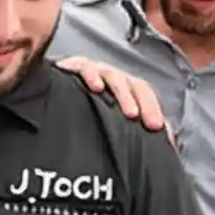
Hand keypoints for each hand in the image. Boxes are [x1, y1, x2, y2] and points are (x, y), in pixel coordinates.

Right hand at [56, 56, 170, 138]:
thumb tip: (166, 147)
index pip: (144, 94)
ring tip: (129, 112)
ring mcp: (93, 71)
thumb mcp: (111, 125)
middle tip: (150, 124)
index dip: (154, 109)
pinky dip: (92, 75)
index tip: (159, 129)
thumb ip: (137, 134)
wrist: (48, 98)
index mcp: (124, 89)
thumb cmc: (83, 113)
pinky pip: (84, 67)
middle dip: (144, 103)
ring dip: (124, 94)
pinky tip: (95, 87)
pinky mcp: (72, 67)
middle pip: (134, 84)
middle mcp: (111, 78)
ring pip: (114, 77)